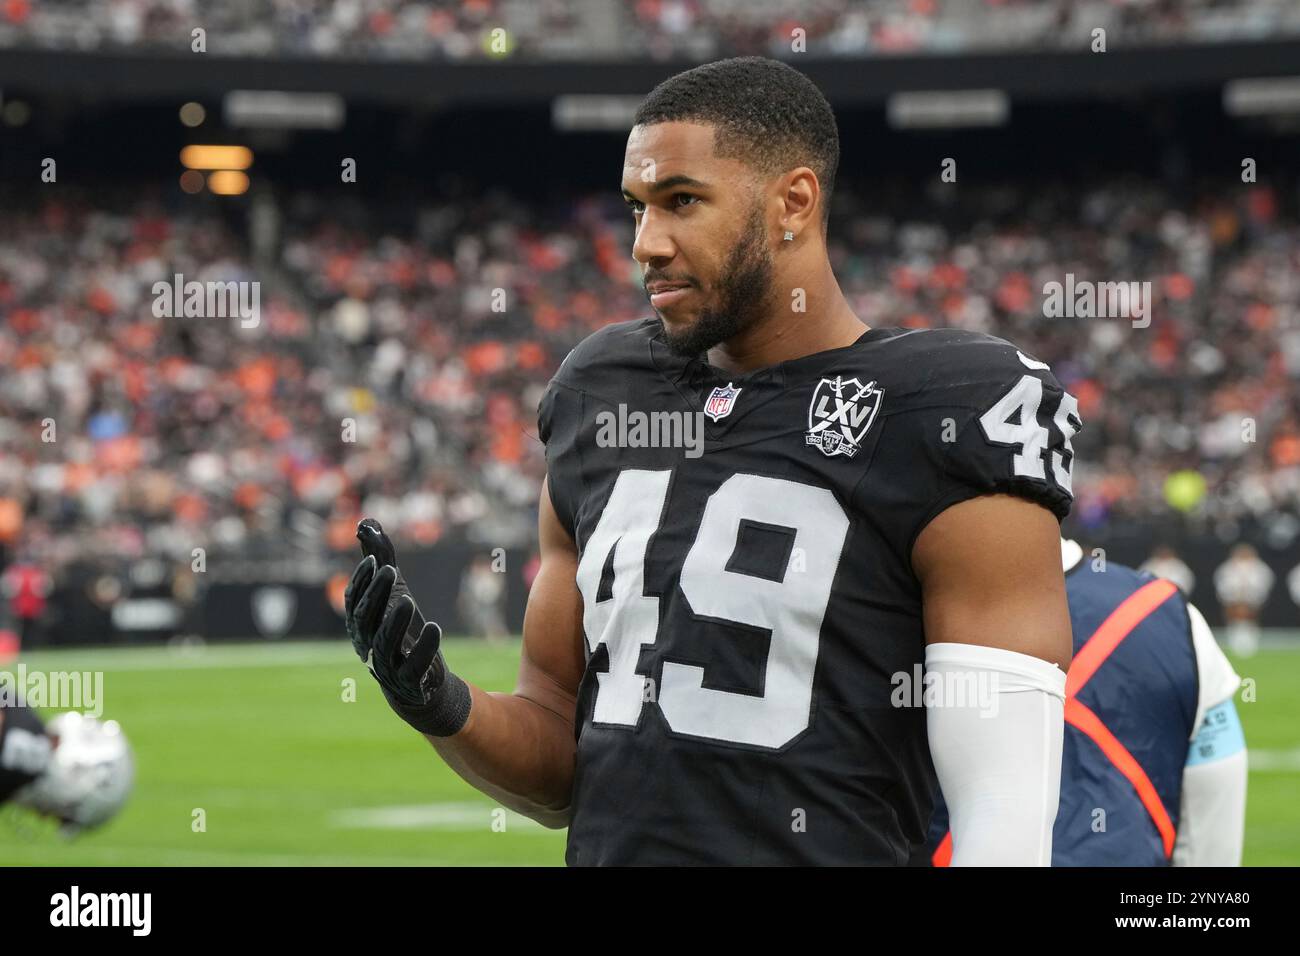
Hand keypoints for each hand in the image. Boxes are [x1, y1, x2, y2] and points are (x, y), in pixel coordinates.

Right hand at [344, 518, 471, 735]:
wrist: (418, 685)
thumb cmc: (403, 631)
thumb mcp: (395, 592)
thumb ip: (381, 557)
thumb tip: (366, 522)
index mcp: (361, 625)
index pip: (354, 602)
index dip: (361, 582)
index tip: (374, 561)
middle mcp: (369, 645)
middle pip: (365, 620)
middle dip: (376, 595)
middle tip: (390, 570)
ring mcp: (388, 666)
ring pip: (384, 644)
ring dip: (394, 622)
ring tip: (407, 600)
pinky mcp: (411, 682)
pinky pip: (414, 666)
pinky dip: (423, 649)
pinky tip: (435, 628)